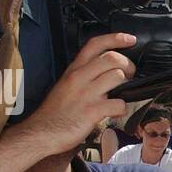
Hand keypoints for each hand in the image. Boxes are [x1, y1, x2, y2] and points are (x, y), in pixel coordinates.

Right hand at [29, 34, 135, 154]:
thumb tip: (106, 73)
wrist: (41, 133)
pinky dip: (122, 108)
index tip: (130, 39)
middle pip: (112, 58)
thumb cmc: (55, 112)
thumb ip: (84, 76)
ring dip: (127, 85)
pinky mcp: (91, 111)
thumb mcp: (66, 86)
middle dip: (128, 65)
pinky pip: (118, 103)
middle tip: (129, 75)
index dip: (115, 38)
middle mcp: (79, 77)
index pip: (95, 44)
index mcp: (74, 70)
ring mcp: (86, 94)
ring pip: (117, 76)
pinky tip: (116, 112)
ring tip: (122, 94)